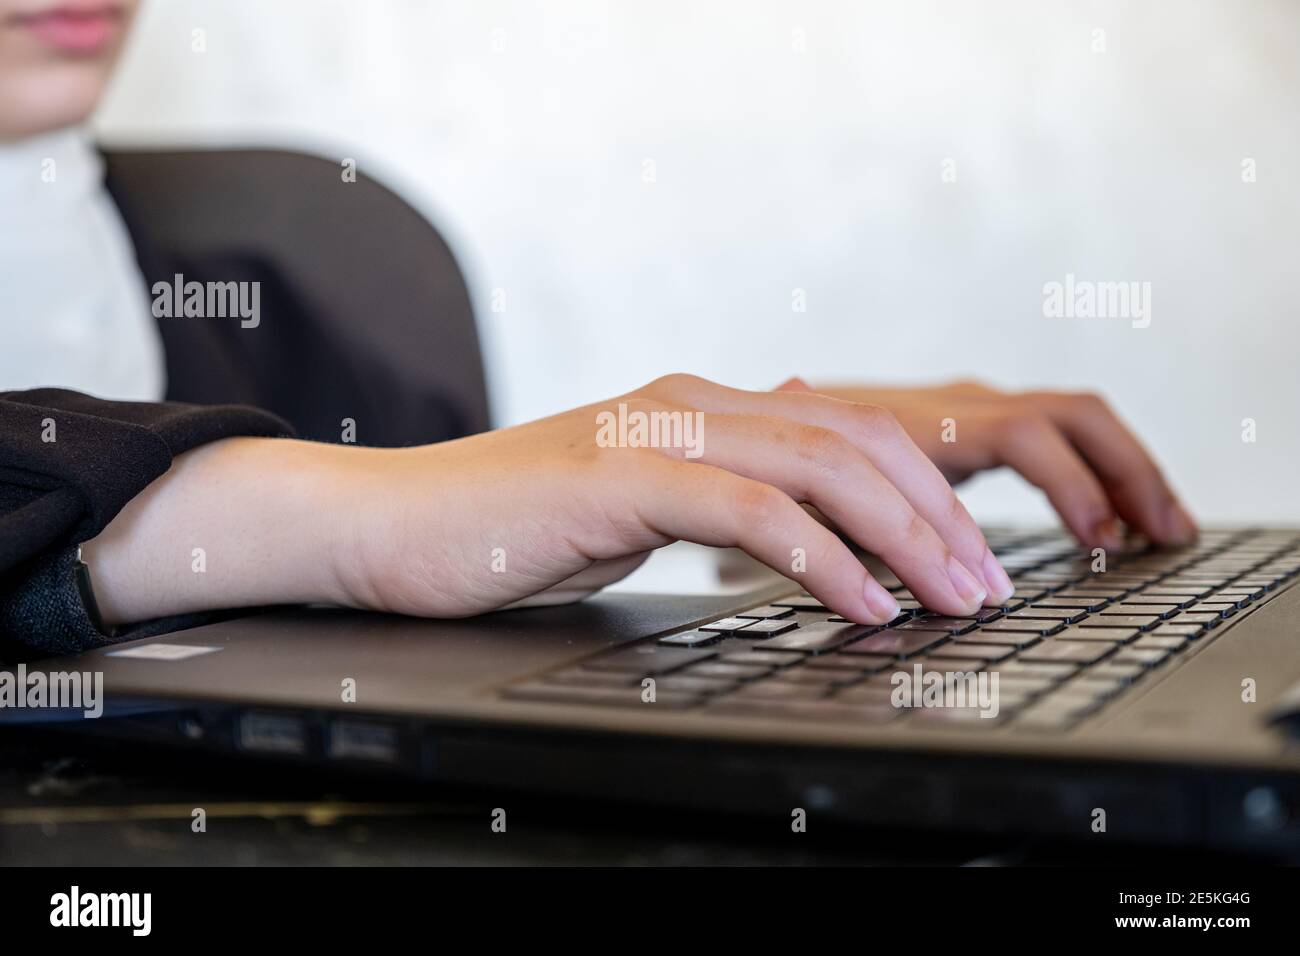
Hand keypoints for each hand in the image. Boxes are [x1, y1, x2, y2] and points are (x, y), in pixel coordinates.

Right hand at [83, 374, 1014, 628]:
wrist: (386, 524)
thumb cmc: (504, 530)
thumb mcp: (630, 507)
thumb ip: (710, 494)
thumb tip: (790, 495)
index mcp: (697, 410)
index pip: (846, 431)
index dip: (922, 491)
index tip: (970, 558)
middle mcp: (688, 404)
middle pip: (855, 440)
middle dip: (938, 515)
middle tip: (989, 585)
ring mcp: (654, 433)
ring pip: (818, 466)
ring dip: (903, 537)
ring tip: (955, 600)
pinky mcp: (620, 477)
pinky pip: (749, 512)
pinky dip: (822, 558)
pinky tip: (865, 604)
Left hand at [778, 378, 1195, 551]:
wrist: (786, 425)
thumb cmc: (795, 454)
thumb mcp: (805, 462)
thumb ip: (809, 437)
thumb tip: (793, 380)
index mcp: (929, 418)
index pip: (1025, 435)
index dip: (1068, 485)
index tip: (1101, 539)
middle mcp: (964, 405)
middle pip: (1073, 417)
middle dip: (1128, 472)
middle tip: (1167, 534)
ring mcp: (981, 414)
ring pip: (1079, 425)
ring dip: (1129, 473)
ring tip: (1169, 532)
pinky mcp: (986, 432)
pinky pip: (1064, 443)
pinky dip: (1099, 478)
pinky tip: (1117, 524)